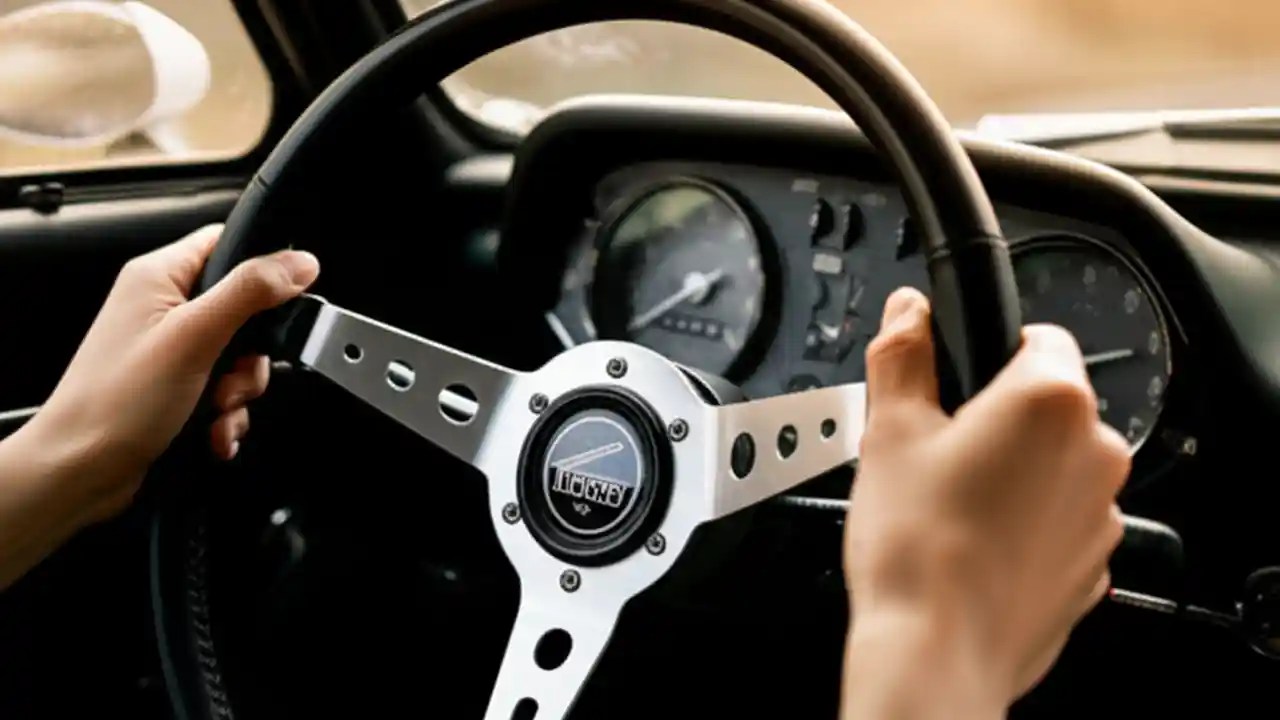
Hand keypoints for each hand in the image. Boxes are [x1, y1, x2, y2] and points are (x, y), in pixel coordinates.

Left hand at [24, 223, 318, 521]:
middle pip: (244, 309)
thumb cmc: (113, 404)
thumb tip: (299, 262)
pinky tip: (213, 431)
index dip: (263, 268)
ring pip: (240, 357)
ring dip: (240, 391)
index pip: (226, 243)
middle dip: (252, 354)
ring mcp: (169, 350)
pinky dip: (226, 415)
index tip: (282, 300)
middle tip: (233, 373)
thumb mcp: (195, 337)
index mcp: (158, 277)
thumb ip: (250, 292)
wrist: (80, 472)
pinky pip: (225, 390)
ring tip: (216, 409)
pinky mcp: (175, 386)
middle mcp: (162, 309)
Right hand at [841, 288, 1128, 716]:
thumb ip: (903, 353)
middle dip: (995, 416)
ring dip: (1012, 470)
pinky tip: (971, 541)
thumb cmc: (918, 546)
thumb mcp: (890, 429)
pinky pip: (1057, 519)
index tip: (953, 378)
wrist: (936, 650)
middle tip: (935, 449)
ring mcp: (1100, 514)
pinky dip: (1022, 521)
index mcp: (1051, 400)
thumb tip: (909, 311)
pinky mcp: (1091, 563)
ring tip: (948, 503)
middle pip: (1046, 403)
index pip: (1037, 334)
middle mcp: (1095, 453)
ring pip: (1053, 464)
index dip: (987, 350)